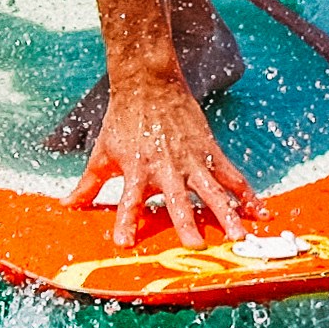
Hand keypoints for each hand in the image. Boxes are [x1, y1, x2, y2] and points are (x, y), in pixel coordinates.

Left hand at [66, 73, 269, 248]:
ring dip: (226, 213)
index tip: (124, 243)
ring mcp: (192, 159)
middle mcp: (166, 167)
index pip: (129, 201)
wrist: (148, 82)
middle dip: (186, 222)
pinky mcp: (210, 151)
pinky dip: (248, 195)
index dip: (126, 220)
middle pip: (177, 199)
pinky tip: (261, 212)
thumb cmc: (123, 120)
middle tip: (195, 245)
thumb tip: (67, 206)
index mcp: (137, 169)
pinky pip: (232, 176)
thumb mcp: (102, 152)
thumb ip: (88, 184)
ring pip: (213, 190)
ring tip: (239, 235)